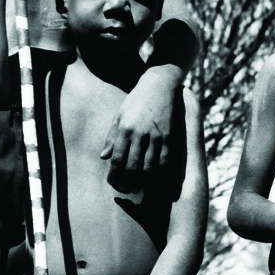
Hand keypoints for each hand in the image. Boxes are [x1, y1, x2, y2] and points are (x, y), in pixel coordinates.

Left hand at [100, 67, 179, 190]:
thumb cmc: (136, 101)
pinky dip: (160, 174)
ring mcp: (156, 136)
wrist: (159, 85)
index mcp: (125, 129)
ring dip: (144, 182)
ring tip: (139, 187)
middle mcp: (140, 134)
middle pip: (133, 168)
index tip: (113, 183)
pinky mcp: (170, 137)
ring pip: (150, 168)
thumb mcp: (119, 116)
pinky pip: (165, 161)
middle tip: (127, 189)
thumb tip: (103, 158)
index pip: (117, 160)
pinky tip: (156, 180)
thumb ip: (112, 138)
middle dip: (128, 183)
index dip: (114, 176)